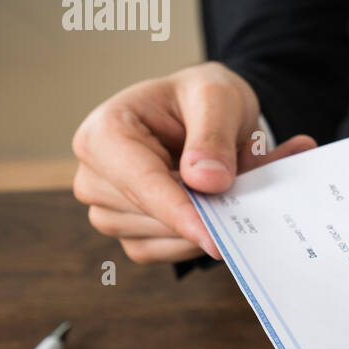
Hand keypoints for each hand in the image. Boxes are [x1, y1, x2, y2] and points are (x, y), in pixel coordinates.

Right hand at [72, 61, 316, 263]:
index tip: (214, 239)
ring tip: (242, 181)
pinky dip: (206, 234)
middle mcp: (95, 175)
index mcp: (103, 133)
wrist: (205, 113)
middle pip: (154, 216)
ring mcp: (109, 209)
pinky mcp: (132, 233)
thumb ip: (213, 135)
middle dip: (207, 209)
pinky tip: (226, 205)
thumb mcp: (217, 96)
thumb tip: (207, 183)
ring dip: (211, 220)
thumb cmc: (202, 98)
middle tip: (252, 179)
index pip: (142, 183)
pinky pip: (171, 252)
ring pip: (165, 239)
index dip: (180, 212)